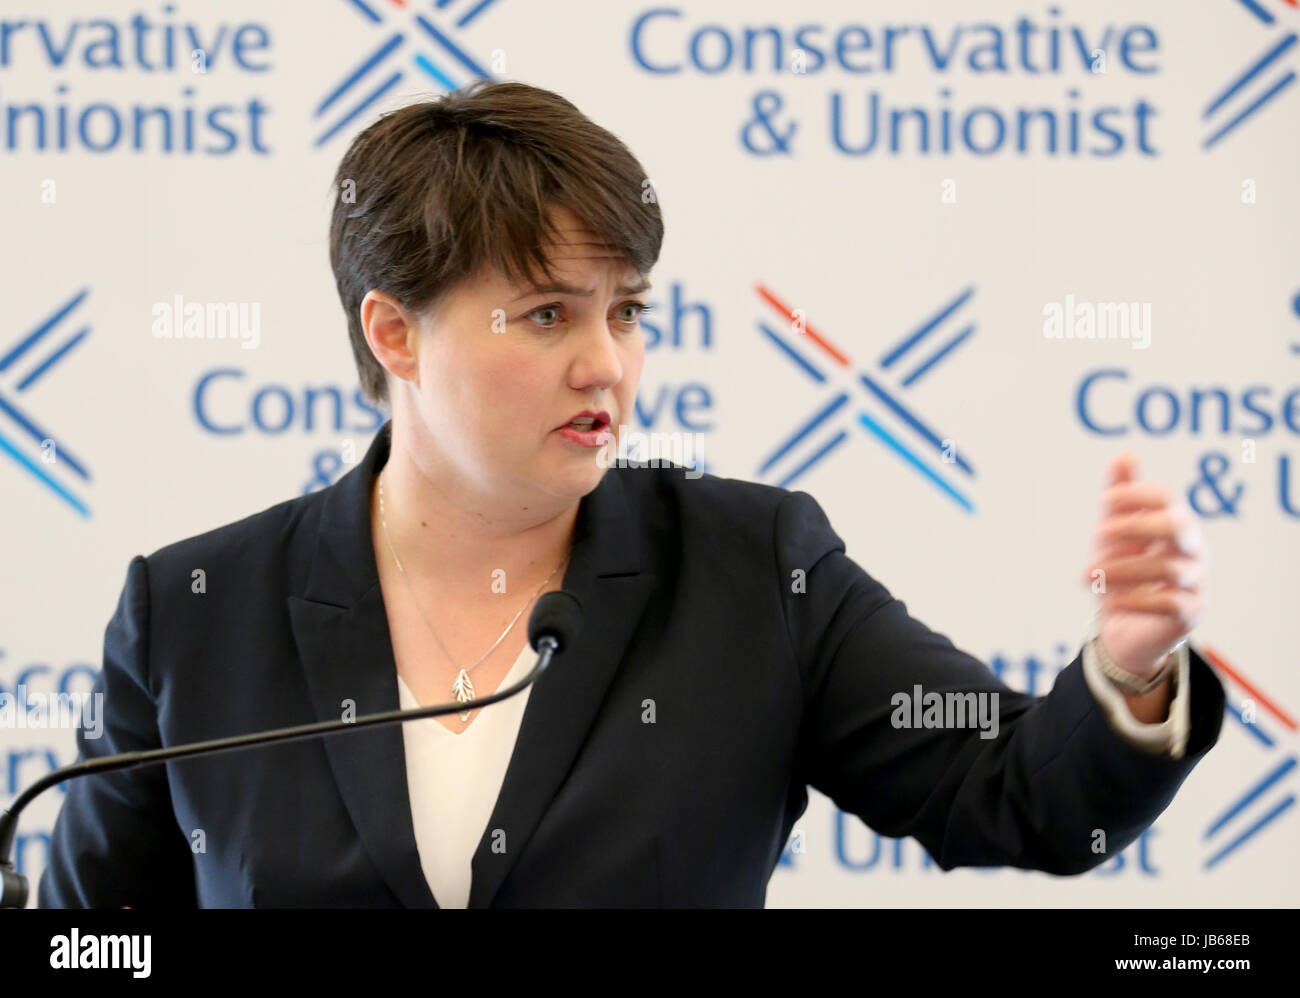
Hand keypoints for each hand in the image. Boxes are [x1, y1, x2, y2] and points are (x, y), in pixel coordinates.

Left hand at [1081, 453, 1207, 676]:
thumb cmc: (1121, 572)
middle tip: (1097, 535)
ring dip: (1119, 570)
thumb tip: (1124, 455)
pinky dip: (1134, 599)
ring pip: (1166, 567)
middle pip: (1178, 525)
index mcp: (1176, 525)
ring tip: (1085, 576)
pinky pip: (1168, 602)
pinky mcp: (1191, 614)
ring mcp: (1197, 582)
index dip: (1137, 495)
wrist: (1122, 626)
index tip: (1105, 501)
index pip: (1167, 498)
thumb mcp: (1113, 534)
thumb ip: (1119, 498)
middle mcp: (1194, 550)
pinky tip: (1108, 601)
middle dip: (1135, 527)